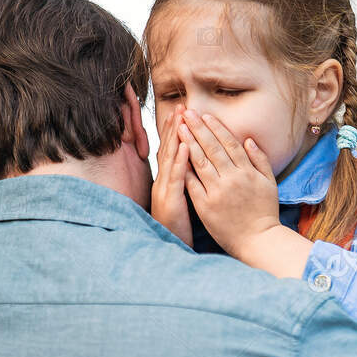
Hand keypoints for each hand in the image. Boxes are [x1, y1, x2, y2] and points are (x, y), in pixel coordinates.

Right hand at [150, 111, 192, 245]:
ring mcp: (165, 191)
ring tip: (181, 117)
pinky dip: (181, 161)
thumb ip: (184, 184)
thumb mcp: (181, 202)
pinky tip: (186, 146)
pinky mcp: (170, 202)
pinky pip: (176, 179)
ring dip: (176, 137)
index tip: (183, 113)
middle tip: (182, 106)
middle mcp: (163, 183)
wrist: (170, 250)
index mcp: (168, 182)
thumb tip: (192, 168)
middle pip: (169, 150)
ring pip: (170, 159)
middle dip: (175, 127)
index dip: (177, 132)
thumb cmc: (178, 228)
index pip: (172, 152)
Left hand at [180, 107, 280, 259]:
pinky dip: (184, 168)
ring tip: (179, 127)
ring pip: (200, 162)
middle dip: (198, 128)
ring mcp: (217, 192)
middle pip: (212, 148)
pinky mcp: (206, 206)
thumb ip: (260, 160)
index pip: (229, 143)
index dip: (216, 127)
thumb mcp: (269, 183)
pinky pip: (192, 183)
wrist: (258, 240)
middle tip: (187, 113)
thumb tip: (248, 140)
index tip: (205, 115)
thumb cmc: (265, 211)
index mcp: (247, 172)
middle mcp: (232, 179)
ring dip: (188, 142)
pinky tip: (176, 155)